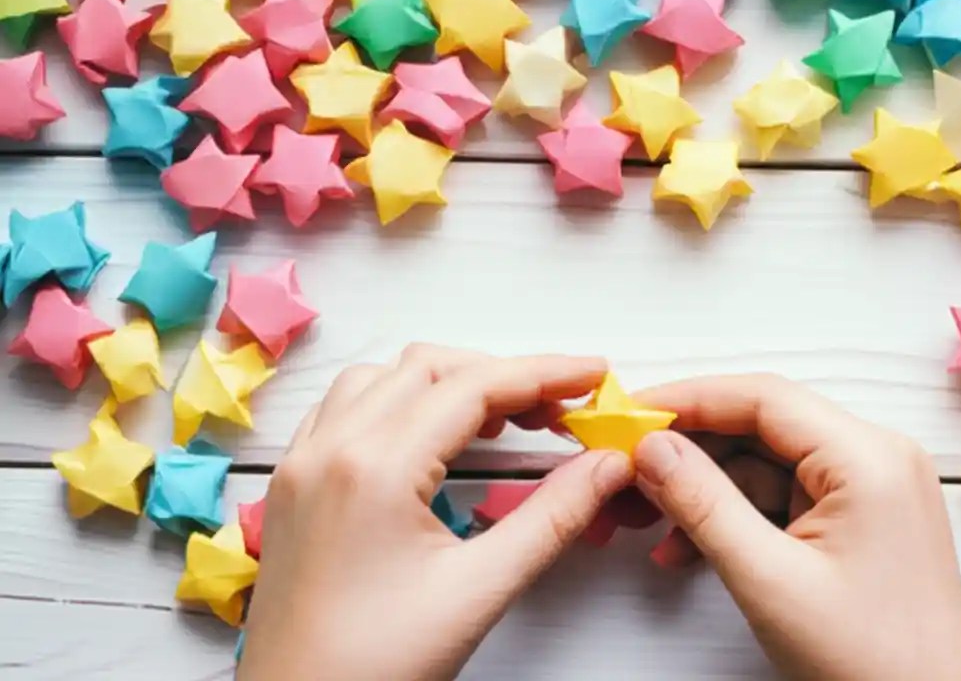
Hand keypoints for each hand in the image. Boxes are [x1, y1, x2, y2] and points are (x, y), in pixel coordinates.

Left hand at [238, 346, 632, 680]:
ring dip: (446, 383)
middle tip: (558, 406)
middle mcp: (328, 450)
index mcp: (373, 468)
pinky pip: (345, 409)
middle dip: (500, 375)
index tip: (592, 375)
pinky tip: (433, 437)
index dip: (543, 372)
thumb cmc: (374, 666)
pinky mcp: (293, 487)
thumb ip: (553, 517)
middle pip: (428, 368)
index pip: (473, 386)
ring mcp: (302, 465)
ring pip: (382, 379)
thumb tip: (608, 464)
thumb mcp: (480, 590)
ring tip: (503, 419)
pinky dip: (399, 403)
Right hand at [633, 375, 960, 680]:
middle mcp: (877, 459)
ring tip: (650, 524)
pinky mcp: (859, 522)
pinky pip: (784, 499)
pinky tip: (689, 549)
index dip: (689, 399)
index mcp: (869, 458)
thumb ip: (704, 504)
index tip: (631, 415)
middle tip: (629, 469)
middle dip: (692, 451)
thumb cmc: (872, 662)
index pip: (763, 398)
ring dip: (707, 492)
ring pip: (766, 465)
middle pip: (762, 427)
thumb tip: (653, 448)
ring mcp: (871, 491)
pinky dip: (737, 518)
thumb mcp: (769, 580)